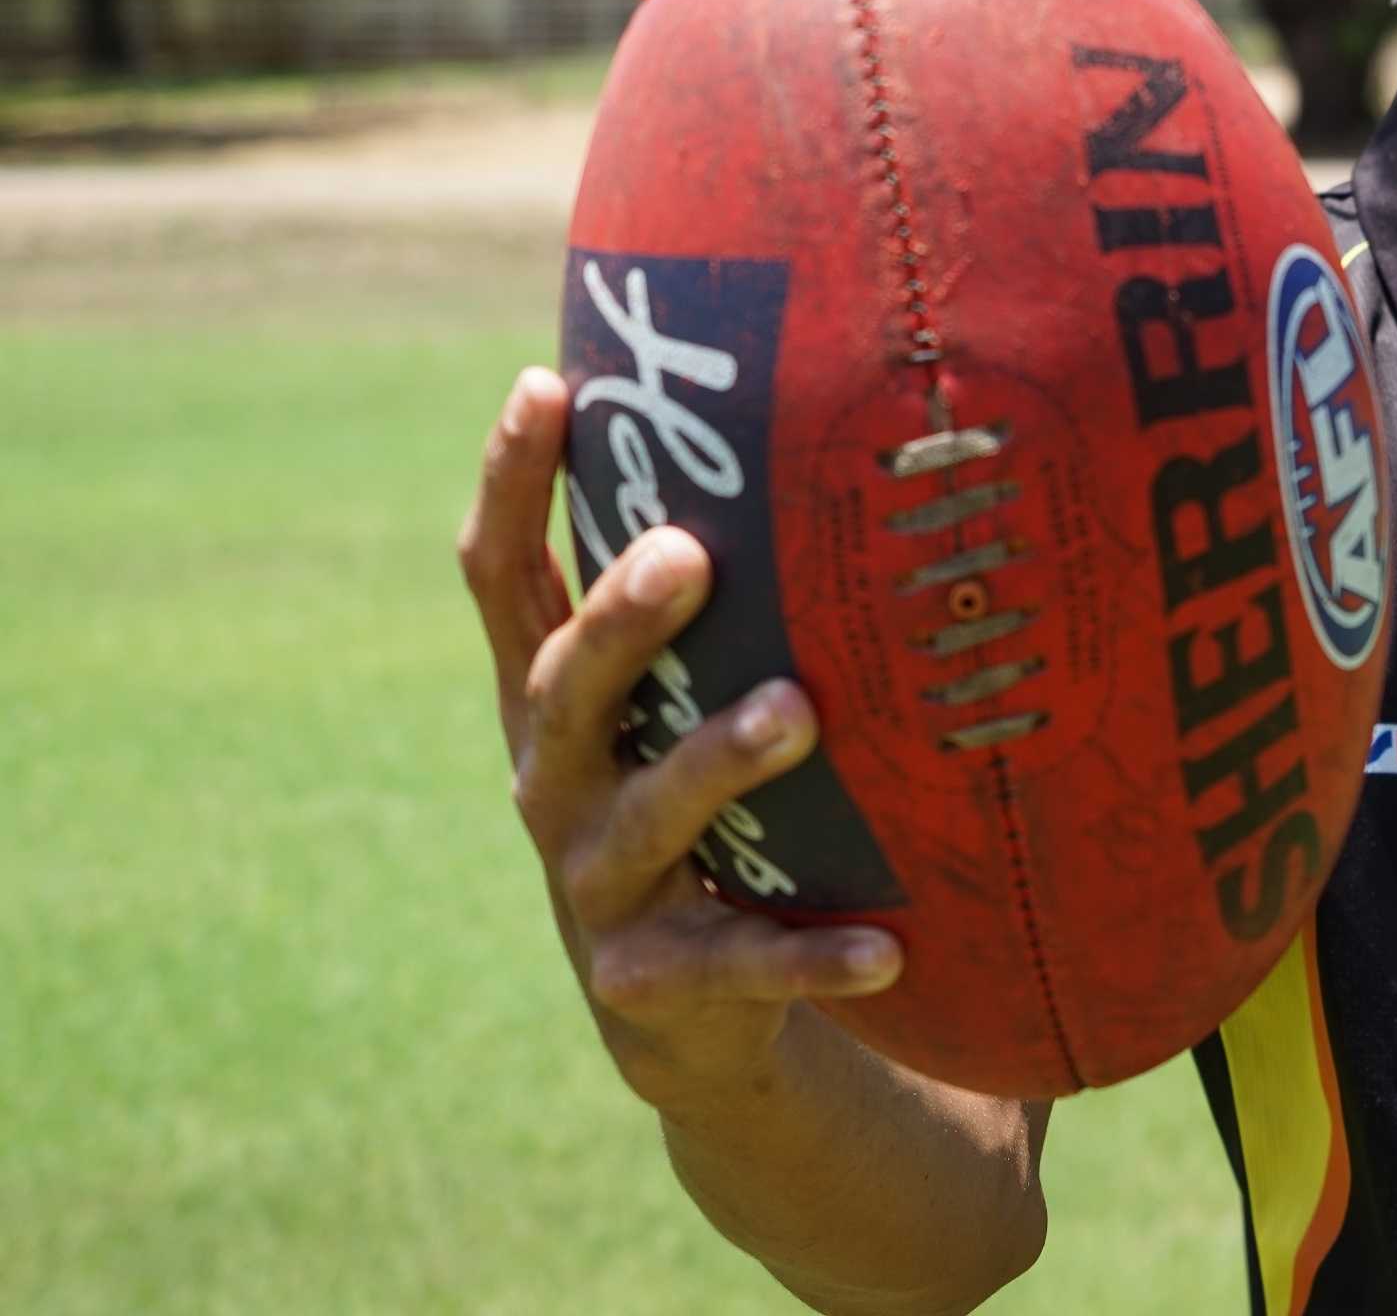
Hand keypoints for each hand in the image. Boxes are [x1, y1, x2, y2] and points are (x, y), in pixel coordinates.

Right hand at [457, 366, 903, 1115]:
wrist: (685, 1017)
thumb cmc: (699, 807)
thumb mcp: (671, 710)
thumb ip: (706, 609)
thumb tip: (811, 422)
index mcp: (552, 705)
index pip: (503, 580)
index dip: (512, 484)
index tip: (549, 382)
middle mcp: (555, 785)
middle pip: (567, 690)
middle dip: (623, 622)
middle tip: (688, 553)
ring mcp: (598, 888)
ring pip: (648, 817)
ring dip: (716, 759)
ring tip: (797, 713)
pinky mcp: (657, 985)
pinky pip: (744, 965)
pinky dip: (813, 956)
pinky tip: (890, 950)